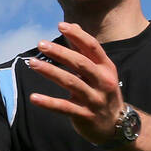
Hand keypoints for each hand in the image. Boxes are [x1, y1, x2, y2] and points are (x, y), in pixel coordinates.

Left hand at [25, 21, 124, 145]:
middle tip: (41, 44)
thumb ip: (84, 50)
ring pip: (70, 83)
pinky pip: (64, 108)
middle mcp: (102, 81)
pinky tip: (33, 97)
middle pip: (80, 63)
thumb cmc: (103, 92)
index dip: (77, 35)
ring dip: (50, 71)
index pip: (92, 47)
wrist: (117, 126)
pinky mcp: (85, 115)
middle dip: (60, 52)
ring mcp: (94, 99)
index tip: (60, 25)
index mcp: (106, 68)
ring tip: (33, 63)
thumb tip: (72, 25)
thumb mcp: (99, 71)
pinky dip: (48, 102)